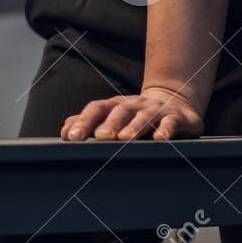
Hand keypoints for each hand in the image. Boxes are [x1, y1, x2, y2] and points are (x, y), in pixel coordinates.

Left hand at [61, 88, 203, 141]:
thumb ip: (90, 122)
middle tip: (100, 137)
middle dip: (109, 124)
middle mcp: (134, 105)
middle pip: (119, 111)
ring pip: (144, 117)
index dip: (83, 122)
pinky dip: (165, 130)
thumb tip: (65, 130)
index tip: (71, 137)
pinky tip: (159, 139)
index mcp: (115, 105)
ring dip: (134, 127)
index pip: (96, 109)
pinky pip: (170, 122)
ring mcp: (155, 110)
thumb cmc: (136, 115)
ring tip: (125, 139)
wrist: (175, 103)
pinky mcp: (176, 118)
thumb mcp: (113, 115)